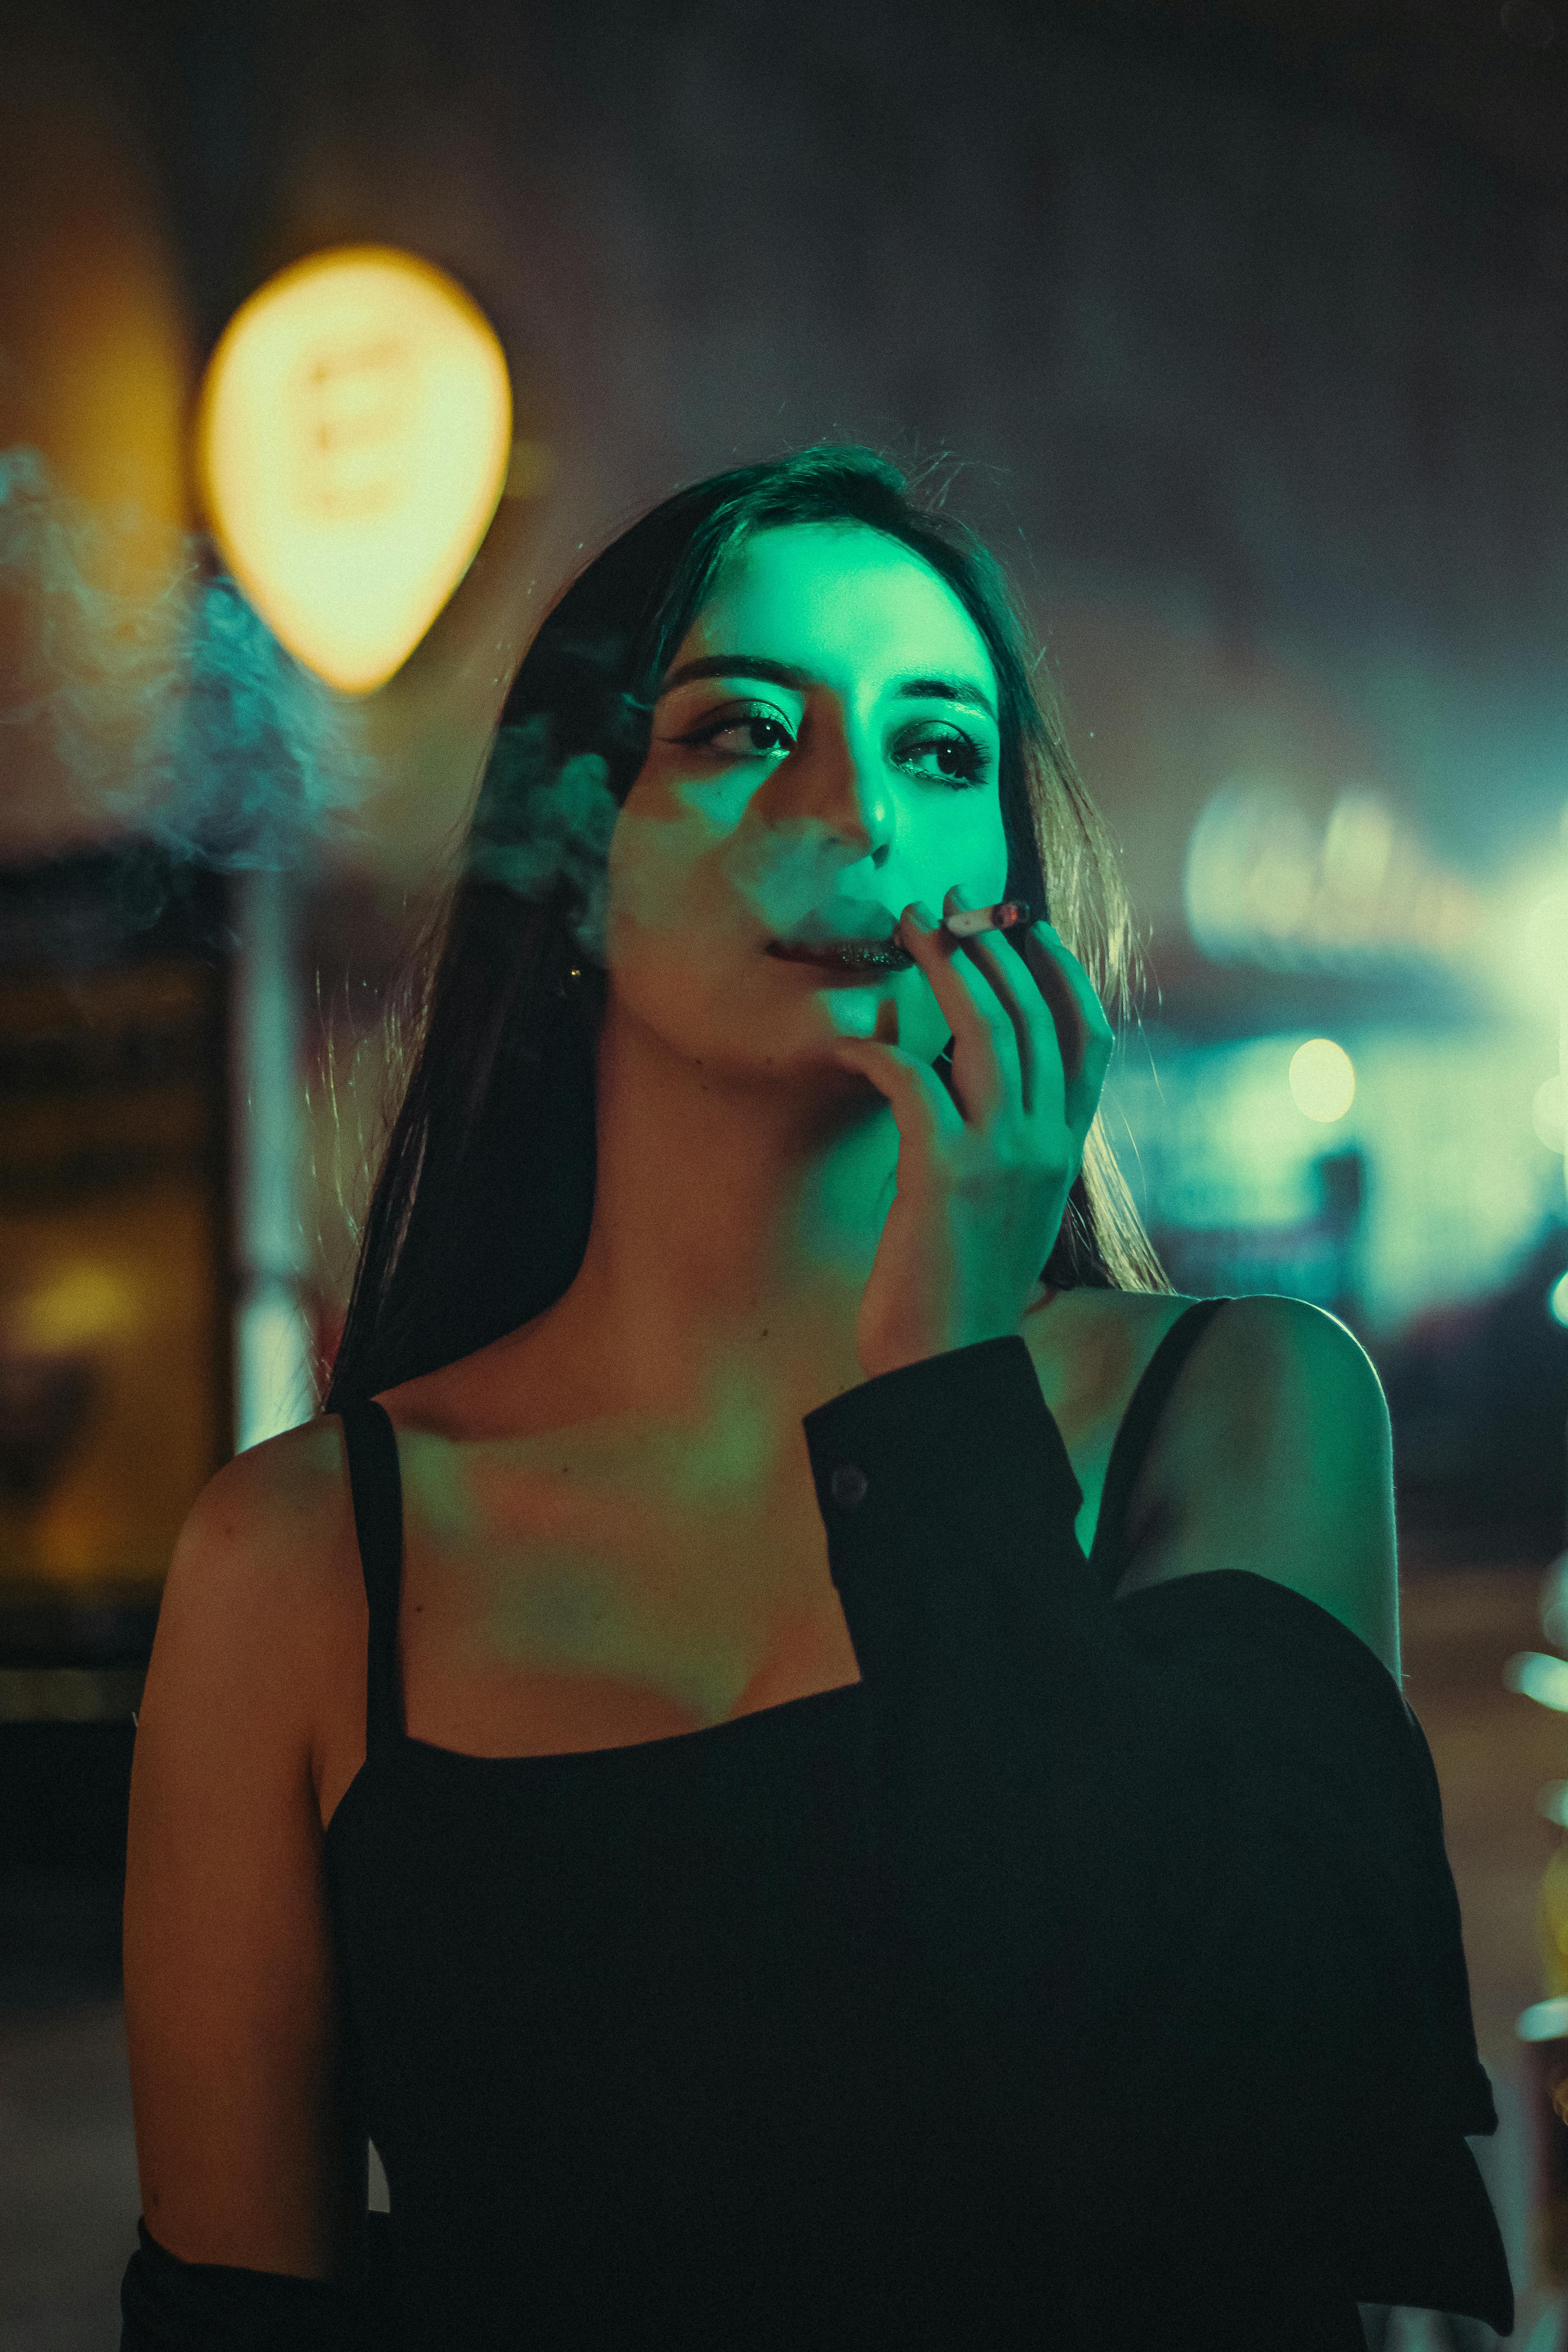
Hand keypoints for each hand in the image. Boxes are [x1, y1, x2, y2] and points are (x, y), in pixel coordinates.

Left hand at [831, 885, 1113, 1381]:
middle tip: (952, 903)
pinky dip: (880, 1050)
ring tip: (912, 926)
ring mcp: (1004, 1156)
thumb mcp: (994, 1197)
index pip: (1091, 1038)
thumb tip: (945, 1058)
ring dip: (947, 968)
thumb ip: (990, 1132)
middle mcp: (1047, 1145)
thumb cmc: (957, 1283)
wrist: (945, 1362)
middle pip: (1036, 1015)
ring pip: (989, 1030)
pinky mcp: (948, 1173)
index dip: (1063, 971)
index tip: (1026, 922)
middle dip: (994, 947)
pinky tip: (847, 1043)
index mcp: (1065, 1149)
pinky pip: (916, 1081)